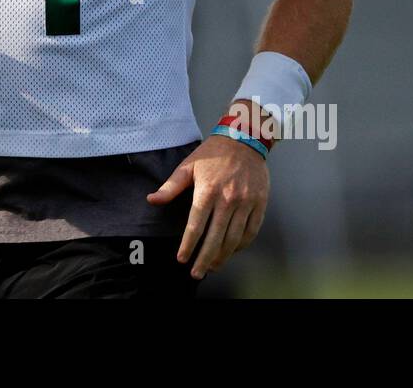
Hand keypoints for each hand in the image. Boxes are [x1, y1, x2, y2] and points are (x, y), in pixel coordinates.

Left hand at [146, 135, 269, 278]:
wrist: (245, 139)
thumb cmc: (213, 154)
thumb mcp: (188, 166)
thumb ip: (170, 187)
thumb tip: (152, 200)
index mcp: (207, 191)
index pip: (196, 225)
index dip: (188, 245)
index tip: (181, 259)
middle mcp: (228, 200)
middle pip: (216, 238)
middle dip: (205, 259)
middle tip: (196, 273)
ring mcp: (246, 203)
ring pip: (234, 238)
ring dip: (223, 256)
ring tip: (212, 267)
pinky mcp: (260, 204)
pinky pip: (251, 231)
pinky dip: (241, 245)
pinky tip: (231, 251)